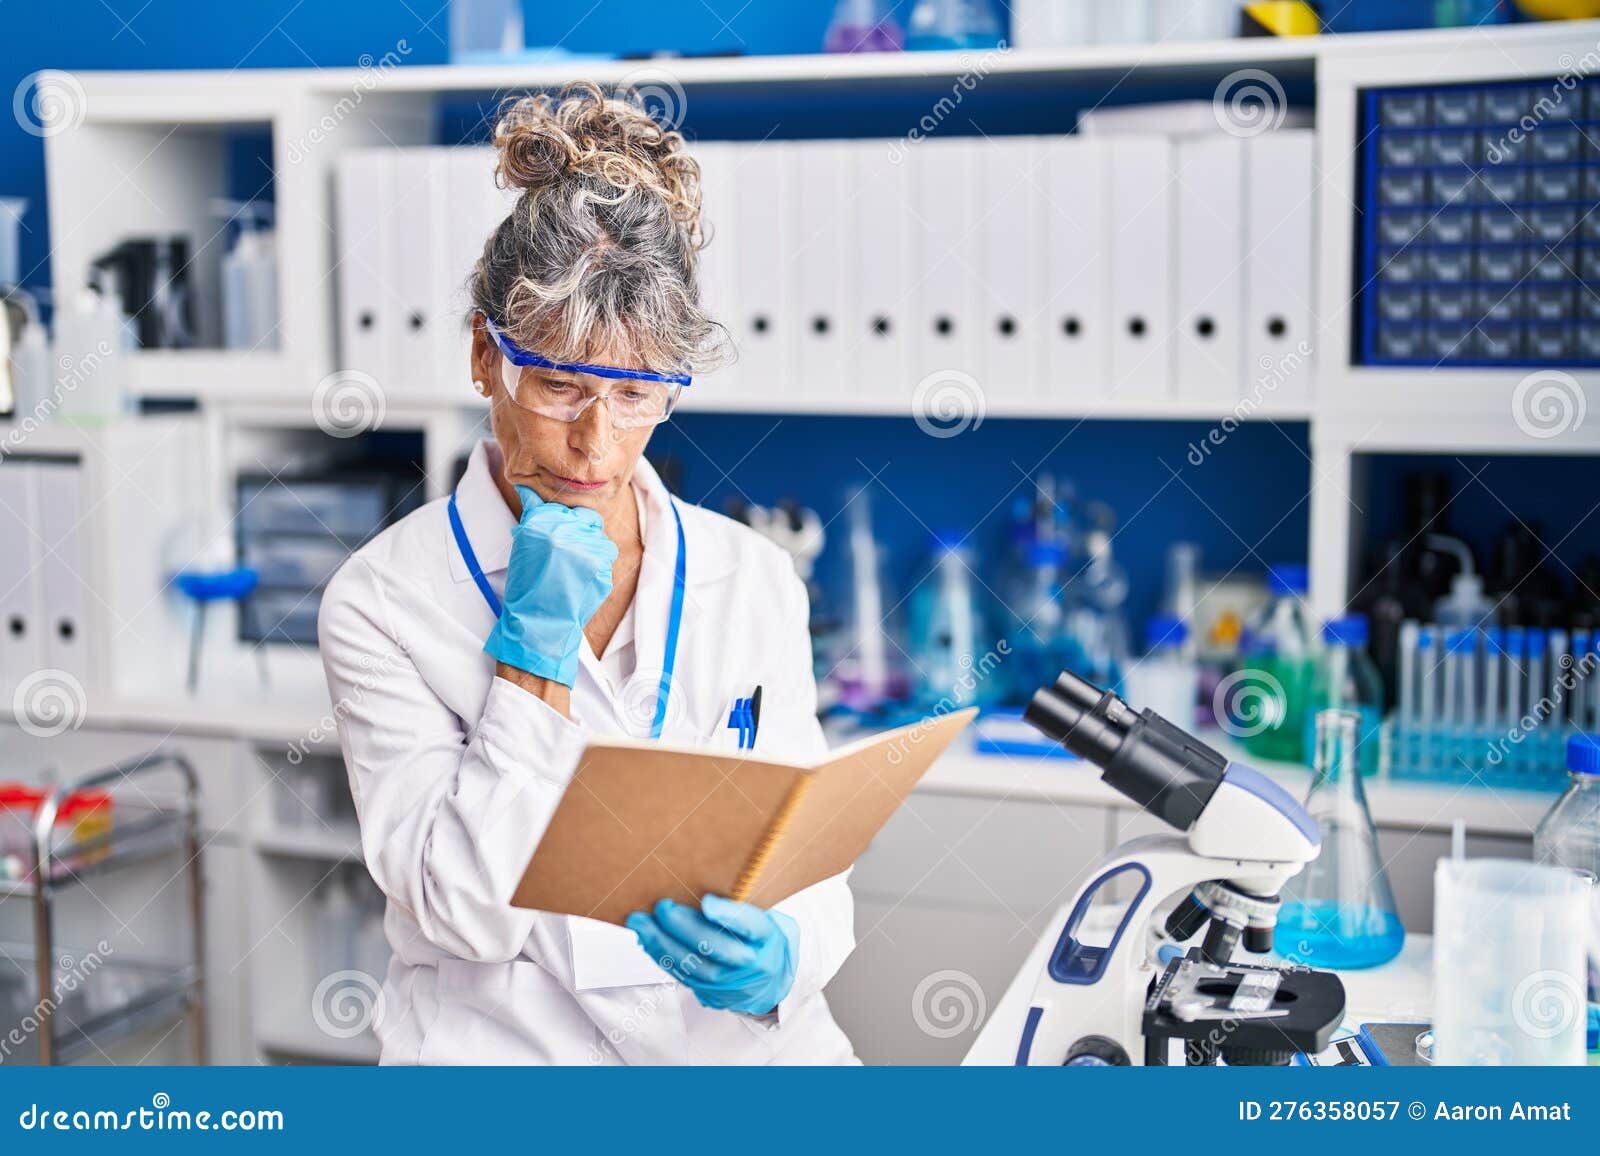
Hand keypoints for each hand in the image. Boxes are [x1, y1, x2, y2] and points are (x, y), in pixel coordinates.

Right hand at [483, 484, 617, 686]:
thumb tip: (528, 488)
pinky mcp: (602, 567)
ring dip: (592, 549)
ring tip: (574, 570)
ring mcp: (587, 549)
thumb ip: (534, 514)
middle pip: (589, 517)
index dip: (566, 520)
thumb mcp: (523, 545)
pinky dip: (597, 567)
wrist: (538, 623)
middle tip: (569, 553)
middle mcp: (566, 530)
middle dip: (582, 530)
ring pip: (601, 538)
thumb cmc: (527, 584)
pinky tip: (581, 581)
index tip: (560, 535)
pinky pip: (606, 559)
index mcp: (543, 521)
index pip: (567, 507)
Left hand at [626, 895, 797, 1014]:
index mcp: (767, 937)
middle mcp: (750, 963)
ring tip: (641, 922)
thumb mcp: (761, 918)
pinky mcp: (709, 993)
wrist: (768, 981)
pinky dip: (660, 955)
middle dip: (684, 927)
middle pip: (715, 948)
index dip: (728, 915)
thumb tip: (697, 890)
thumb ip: (736, 906)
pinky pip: (682, 974)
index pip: (750, 926)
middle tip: (662, 907)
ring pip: (692, 965)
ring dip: (661, 943)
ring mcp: (729, 983)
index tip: (706, 902)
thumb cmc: (759, 939)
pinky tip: (646, 939)